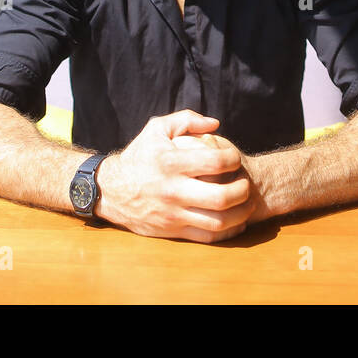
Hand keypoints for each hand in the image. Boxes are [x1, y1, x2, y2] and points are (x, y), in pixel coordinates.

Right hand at [95, 110, 254, 242]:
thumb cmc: (140, 156)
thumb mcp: (157, 129)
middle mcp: (173, 190)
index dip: (233, 159)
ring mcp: (173, 213)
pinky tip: (235, 220)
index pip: (215, 162)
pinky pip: (208, 237)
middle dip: (242, 190)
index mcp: (171, 162)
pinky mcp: (173, 231)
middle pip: (221, 197)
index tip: (235, 159)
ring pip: (218, 222)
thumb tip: (216, 124)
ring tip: (246, 203)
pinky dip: (228, 231)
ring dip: (240, 214)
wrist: (112, 190)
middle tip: (246, 184)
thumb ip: (187, 119)